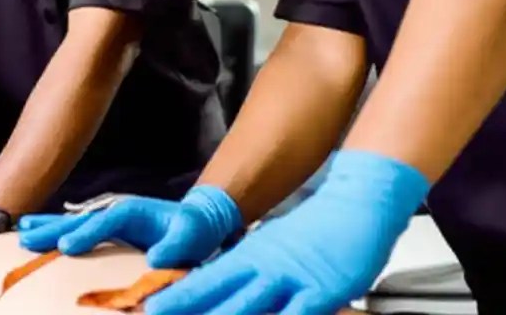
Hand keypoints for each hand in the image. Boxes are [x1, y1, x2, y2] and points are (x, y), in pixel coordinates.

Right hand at [18, 185, 241, 267]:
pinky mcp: (102, 228)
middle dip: (52, 229)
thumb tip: (157, 258)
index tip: (66, 248)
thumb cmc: (193, 230)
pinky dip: (51, 229)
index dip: (86, 234)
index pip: (105, 222)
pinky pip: (73, 228)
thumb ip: (175, 246)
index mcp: (132, 211)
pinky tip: (32, 232)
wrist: (194, 221)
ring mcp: (105, 218)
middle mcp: (113, 210)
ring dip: (45, 227)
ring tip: (20, 231)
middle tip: (26, 239)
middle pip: (78, 219)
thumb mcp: (191, 236)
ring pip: (69, 222)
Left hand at [145, 150, 429, 314]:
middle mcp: (262, 268)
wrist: (356, 201)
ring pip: (248, 308)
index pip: (204, 280)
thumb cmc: (314, 231)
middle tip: (152, 314)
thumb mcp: (269, 248)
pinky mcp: (321, 291)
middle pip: (216, 294)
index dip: (178, 297)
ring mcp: (290, 279)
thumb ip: (245, 273)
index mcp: (248, 257)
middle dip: (185, 307)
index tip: (149, 308)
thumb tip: (218, 294)